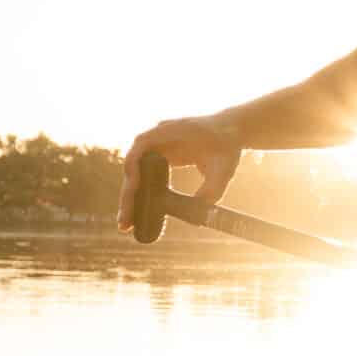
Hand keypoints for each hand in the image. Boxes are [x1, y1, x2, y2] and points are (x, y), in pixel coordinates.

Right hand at [115, 115, 242, 231]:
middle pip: (133, 166)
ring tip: (126, 225)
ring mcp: (155, 146)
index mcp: (169, 131)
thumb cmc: (227, 146)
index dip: (133, 170)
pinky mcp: (158, 156)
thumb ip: (212, 190)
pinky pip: (143, 177)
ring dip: (130, 198)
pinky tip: (137, 215)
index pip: (140, 147)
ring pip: (135, 174)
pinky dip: (140, 195)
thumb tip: (197, 219)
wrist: (231, 130)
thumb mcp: (224, 169)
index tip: (133, 193)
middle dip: (128, 196)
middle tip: (125, 224)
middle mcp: (156, 136)